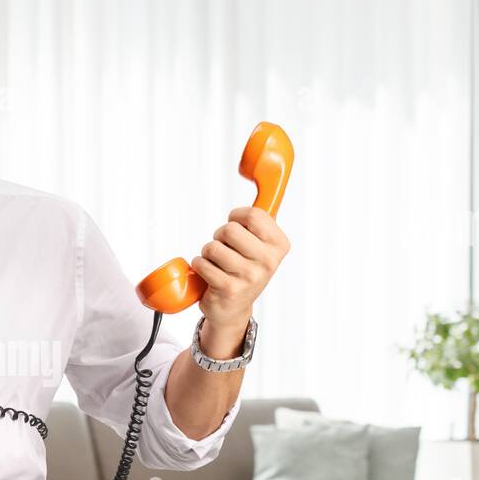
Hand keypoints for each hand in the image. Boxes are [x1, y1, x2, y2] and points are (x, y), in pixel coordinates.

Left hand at [189, 206, 290, 353]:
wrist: (233, 309)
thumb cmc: (243, 268)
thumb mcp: (259, 243)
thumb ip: (259, 216)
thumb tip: (259, 170)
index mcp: (279, 245)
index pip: (254, 215)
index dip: (237, 217)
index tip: (237, 225)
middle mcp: (268, 262)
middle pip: (230, 229)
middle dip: (220, 236)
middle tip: (225, 248)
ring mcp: (250, 277)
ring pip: (213, 246)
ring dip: (208, 253)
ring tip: (217, 264)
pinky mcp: (229, 289)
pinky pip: (202, 263)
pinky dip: (199, 266)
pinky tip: (209, 275)